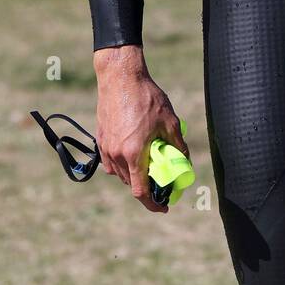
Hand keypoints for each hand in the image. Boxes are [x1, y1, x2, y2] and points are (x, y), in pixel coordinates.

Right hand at [93, 44, 188, 213]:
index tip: (163, 207)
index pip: (140, 191)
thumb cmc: (146, 97)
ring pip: (119, 174)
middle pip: (131, 183)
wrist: (120, 77)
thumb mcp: (169, 121)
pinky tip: (132, 155)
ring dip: (134, 175)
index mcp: (134, 153)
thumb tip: (184, 160)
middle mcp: (116, 154)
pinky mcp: (100, 138)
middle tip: (161, 182)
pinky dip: (122, 165)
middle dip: (146, 187)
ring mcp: (106, 147)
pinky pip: (110, 162)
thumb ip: (177, 144)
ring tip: (148, 165)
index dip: (152, 204)